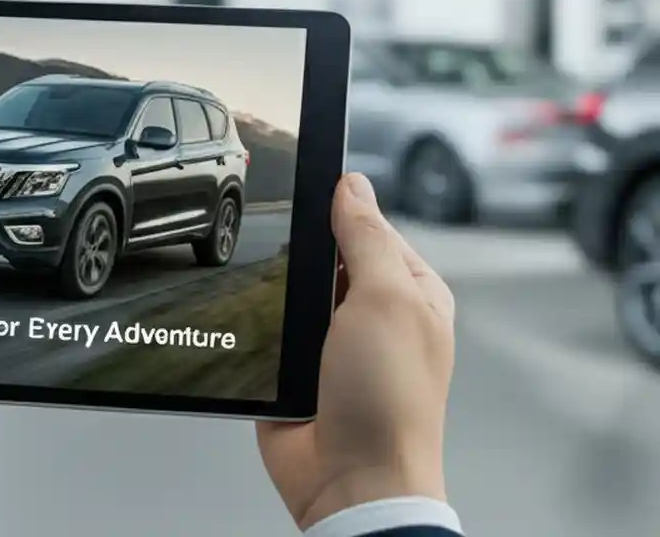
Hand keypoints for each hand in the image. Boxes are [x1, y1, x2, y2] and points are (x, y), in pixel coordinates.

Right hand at [256, 173, 454, 529]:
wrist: (350, 481)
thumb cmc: (390, 404)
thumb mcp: (387, 300)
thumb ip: (367, 238)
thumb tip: (352, 186)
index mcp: (409, 291)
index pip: (368, 226)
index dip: (338, 209)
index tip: (306, 192)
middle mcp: (373, 315)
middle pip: (323, 257)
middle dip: (300, 256)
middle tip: (289, 258)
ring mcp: (332, 343)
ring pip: (290, 292)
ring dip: (277, 296)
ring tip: (277, 305)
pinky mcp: (295, 369)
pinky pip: (268, 332)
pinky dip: (259, 330)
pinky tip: (258, 331)